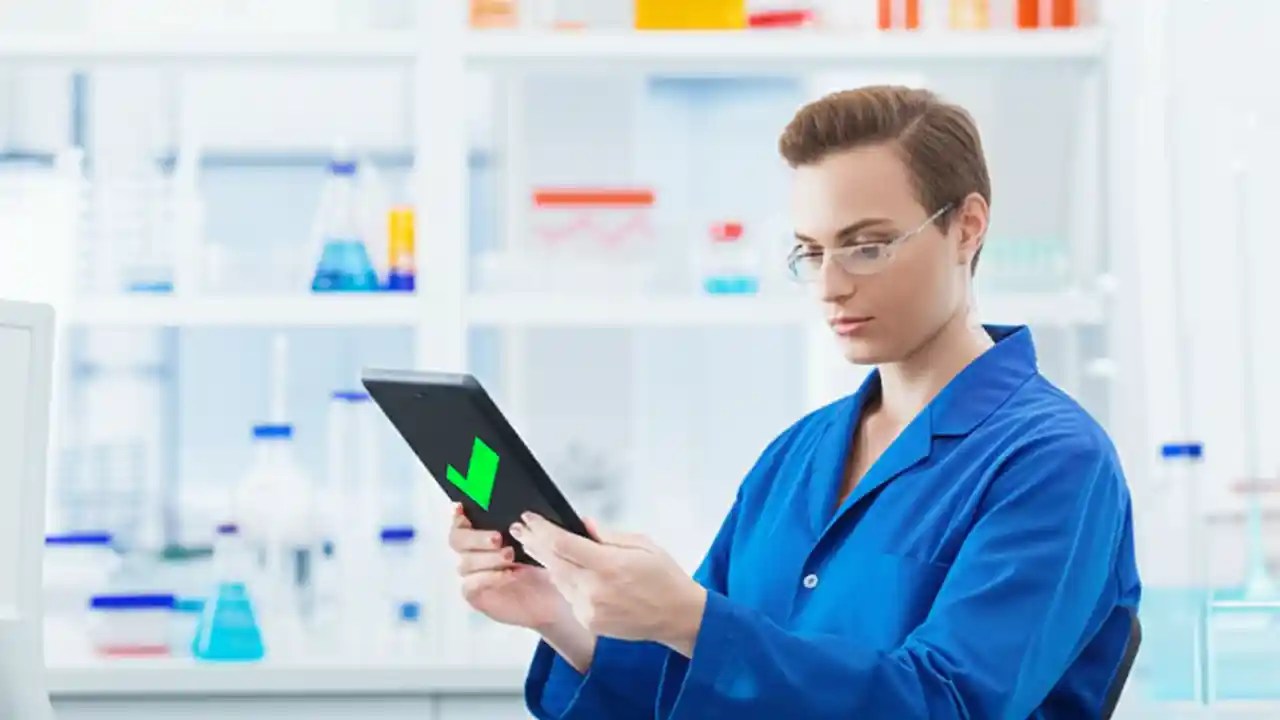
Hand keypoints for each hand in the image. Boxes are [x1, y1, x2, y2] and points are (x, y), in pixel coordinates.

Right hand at [448, 503, 568, 630]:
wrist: (557, 601)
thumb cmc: (549, 570)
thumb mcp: (544, 542)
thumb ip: (531, 525)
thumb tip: (523, 515)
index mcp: (489, 535)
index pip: (463, 522)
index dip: (458, 515)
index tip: (461, 509)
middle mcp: (478, 553)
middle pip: (457, 540)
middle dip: (475, 537)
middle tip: (498, 538)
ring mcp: (475, 575)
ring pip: (464, 562)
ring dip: (487, 557)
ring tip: (510, 557)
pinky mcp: (477, 595)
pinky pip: (469, 584)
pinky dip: (487, 577)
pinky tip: (507, 574)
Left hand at [510, 512, 707, 656]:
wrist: (678, 615)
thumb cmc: (665, 578)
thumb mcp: (642, 544)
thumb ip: (607, 535)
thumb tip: (581, 524)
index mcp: (610, 566)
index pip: (562, 544)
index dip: (541, 530)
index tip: (529, 519)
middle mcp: (596, 590)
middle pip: (553, 562)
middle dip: (534, 544)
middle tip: (519, 530)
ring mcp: (590, 609)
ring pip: (558, 580)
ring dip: (547, 562)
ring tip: (535, 545)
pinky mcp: (590, 621)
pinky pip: (569, 596)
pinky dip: (564, 581)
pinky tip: (562, 570)